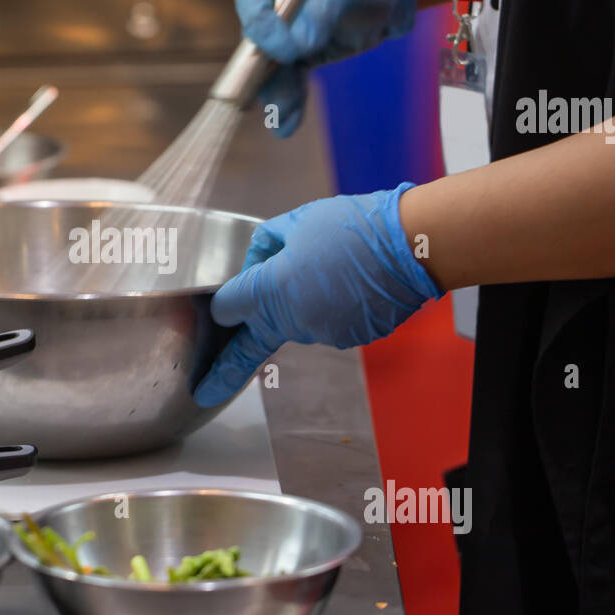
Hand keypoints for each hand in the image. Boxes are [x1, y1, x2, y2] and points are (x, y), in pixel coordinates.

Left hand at [193, 184, 440, 406]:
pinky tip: (352, 282)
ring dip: (301, 306)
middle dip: (228, 370)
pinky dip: (332, 307)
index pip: (227, 309)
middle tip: (204, 392)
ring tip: (332, 268)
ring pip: (296, 324)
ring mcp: (322, 334)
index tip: (217, 312)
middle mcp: (292, 321)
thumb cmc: (353, 228)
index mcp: (270, 291)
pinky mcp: (348, 338)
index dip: (220, 307)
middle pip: (253, 340)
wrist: (410, 247)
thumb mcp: (297, 222)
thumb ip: (266, 246)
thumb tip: (255, 264)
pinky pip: (327, 324)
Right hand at [236, 0, 417, 136]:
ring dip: (276, 96)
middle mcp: (270, 5)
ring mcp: (280, 34)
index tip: (287, 51)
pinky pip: (287, 82)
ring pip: (268, 71)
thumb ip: (324, 7)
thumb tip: (299, 43)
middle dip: (262, 75)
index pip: (252, 3)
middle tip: (275, 101)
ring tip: (285, 120)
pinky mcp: (295, 57)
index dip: (262, 29)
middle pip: (253, 43)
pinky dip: (289, 103)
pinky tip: (287, 125)